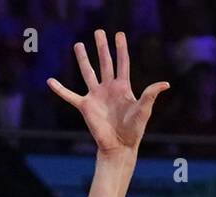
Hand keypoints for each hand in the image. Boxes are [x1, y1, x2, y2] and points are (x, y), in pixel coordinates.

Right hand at [48, 30, 168, 153]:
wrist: (119, 146)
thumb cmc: (134, 130)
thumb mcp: (143, 110)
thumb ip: (150, 95)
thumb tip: (165, 84)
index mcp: (123, 87)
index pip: (122, 63)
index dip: (121, 48)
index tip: (119, 34)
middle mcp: (109, 88)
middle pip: (105, 62)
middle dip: (102, 47)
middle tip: (98, 32)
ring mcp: (96, 96)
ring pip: (88, 73)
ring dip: (83, 59)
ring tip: (78, 45)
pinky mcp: (85, 107)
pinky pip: (70, 96)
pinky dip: (60, 90)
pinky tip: (50, 81)